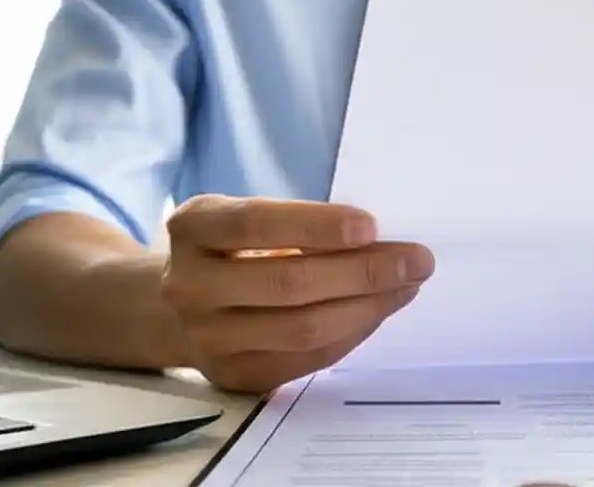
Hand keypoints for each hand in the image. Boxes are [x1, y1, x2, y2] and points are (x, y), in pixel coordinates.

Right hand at [161, 196, 433, 392]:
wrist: (177, 307)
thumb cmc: (232, 248)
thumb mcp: (246, 218)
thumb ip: (297, 223)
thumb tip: (381, 238)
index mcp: (193, 227)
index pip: (256, 224)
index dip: (317, 225)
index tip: (372, 226)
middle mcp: (190, 285)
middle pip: (287, 283)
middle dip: (363, 272)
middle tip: (416, 260)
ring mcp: (208, 338)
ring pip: (303, 328)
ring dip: (367, 307)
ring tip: (407, 285)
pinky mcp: (235, 375)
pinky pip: (308, 358)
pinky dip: (353, 332)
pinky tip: (379, 310)